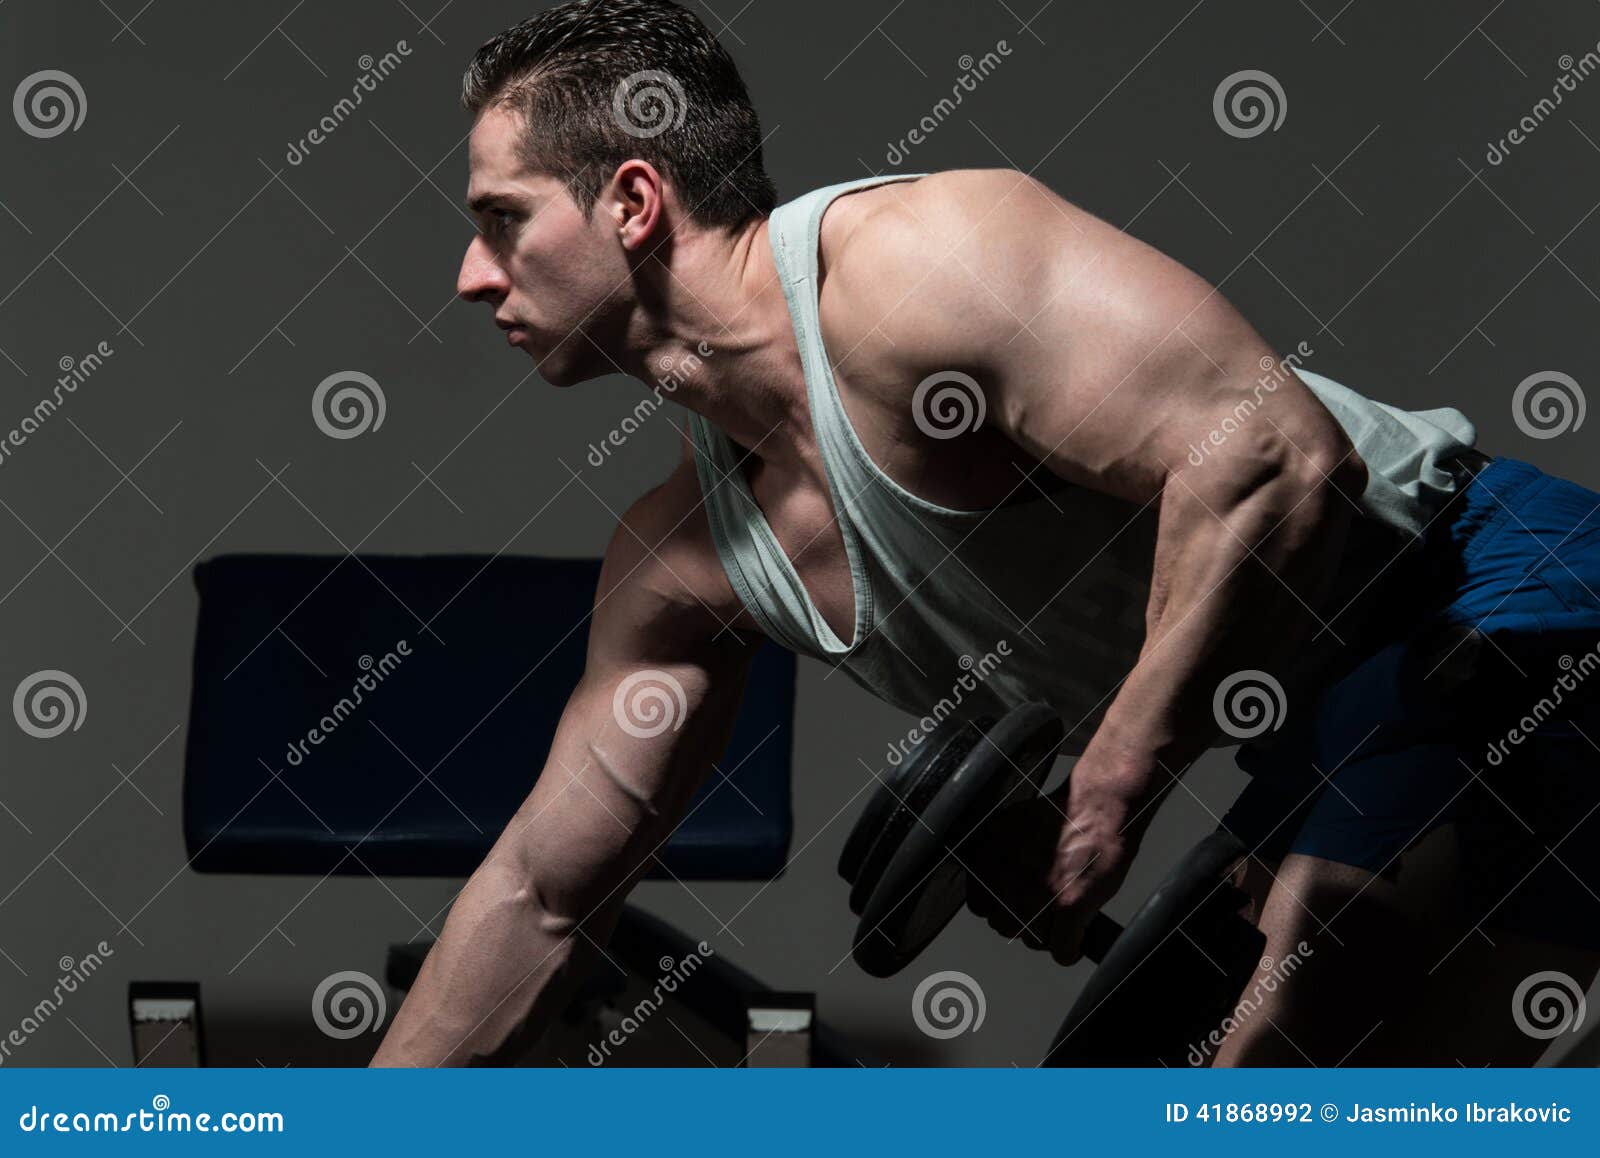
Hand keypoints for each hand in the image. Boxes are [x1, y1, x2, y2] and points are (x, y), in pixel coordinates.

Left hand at [964, 763, 1145, 965]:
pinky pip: (1062, 950)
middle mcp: (1009, 879)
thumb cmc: (1060, 815)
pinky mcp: (1069, 906)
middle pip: (1005, 927)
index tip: (1012, 904)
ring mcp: (1038, 895)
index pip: (979, 906)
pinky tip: (1075, 940)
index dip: (1000, 907)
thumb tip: (985, 880)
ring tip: (1061, 918)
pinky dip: (1069, 950)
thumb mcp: (1009, 828)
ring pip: (1034, 941)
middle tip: (1042, 911)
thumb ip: (994, 857)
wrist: (1098, 807)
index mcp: (990, 859)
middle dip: (1023, 921)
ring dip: (1047, 935)